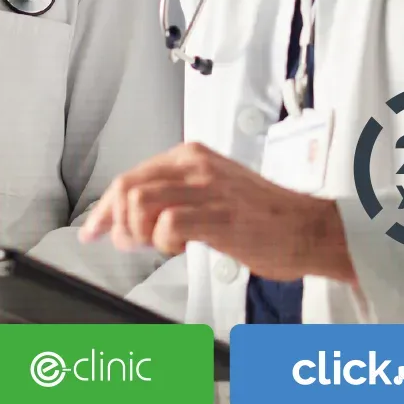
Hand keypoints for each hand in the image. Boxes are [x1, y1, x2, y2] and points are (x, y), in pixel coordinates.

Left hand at [78, 142, 355, 283]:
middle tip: (125, 244)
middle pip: (127, 186)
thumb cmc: (265, 217)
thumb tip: (129, 223)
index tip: (94, 229)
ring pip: (140, 202)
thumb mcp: (213, 192)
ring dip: (138, 232)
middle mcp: (195, 165)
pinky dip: (163, 242)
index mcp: (191, 156)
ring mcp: (207, 188)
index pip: (130, 176)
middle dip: (114, 220)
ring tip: (157, 245)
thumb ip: (172, 200)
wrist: (310, 229)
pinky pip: (168, 224)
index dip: (105, 207)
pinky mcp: (218, 215)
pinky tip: (180, 248)